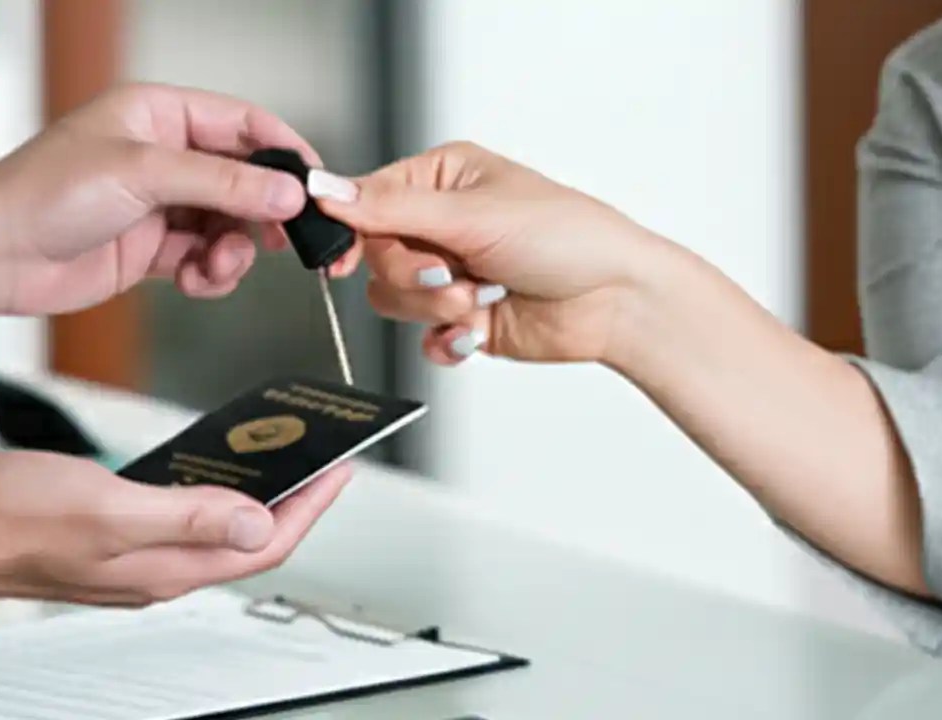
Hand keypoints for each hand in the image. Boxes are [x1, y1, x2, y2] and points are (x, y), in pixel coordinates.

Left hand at [0, 83, 360, 322]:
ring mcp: (161, 203)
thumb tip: (286, 191)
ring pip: (230, 225)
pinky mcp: (153, 248)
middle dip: (265, 212)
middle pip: (245, 179)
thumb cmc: (44, 193)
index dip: (285, 152)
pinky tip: (197, 279)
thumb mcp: (144, 173)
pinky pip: (206, 258)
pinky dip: (212, 273)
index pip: (244, 123)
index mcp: (160, 114)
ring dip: (236, 250)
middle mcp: (165, 155)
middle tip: (286, 239)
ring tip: (218, 264)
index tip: (316, 185)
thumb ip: (223, 182)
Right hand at [0, 451, 350, 609]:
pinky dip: (204, 492)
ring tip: (278, 458)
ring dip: (250, 495)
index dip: (310, 508)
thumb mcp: (111, 508)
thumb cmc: (11, 517)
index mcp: (166, 567)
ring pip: (214, 528)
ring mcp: (133, 553)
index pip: (263, 544)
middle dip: (292, 502)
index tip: (340, 471)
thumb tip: (256, 521)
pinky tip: (202, 465)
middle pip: (247, 540)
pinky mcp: (110, 534)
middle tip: (320, 463)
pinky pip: (179, 517)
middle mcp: (157, 568)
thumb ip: (189, 517)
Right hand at [317, 141, 678, 364]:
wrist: (615, 300)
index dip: (352, 232)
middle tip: (452, 274)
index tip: (345, 258)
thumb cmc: (568, 237)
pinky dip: (445, 340)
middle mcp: (442, 225)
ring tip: (481, 298)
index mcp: (442, 180)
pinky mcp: (462, 317)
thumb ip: (390, 209)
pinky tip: (477, 329)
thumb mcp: (471, 215)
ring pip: (394, 300)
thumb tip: (326, 191)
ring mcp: (451, 273)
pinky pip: (421, 337)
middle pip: (377, 258)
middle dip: (415, 276)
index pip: (367, 201)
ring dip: (436, 307)